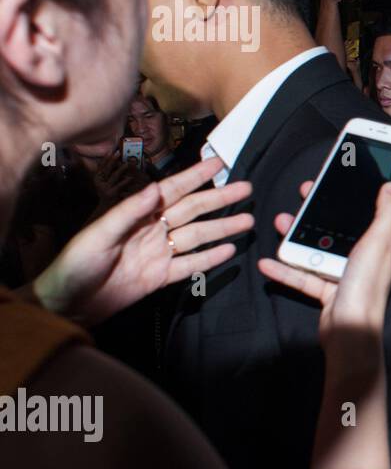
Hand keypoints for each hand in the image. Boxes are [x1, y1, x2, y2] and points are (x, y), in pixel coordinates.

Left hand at [33, 156, 253, 325]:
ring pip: (197, 237)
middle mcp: (150, 230)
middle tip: (245, 188)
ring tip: (247, 220)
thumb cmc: (72, 266)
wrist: (65, 305)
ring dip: (222, 228)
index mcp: (136, 215)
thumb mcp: (97, 234)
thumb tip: (154, 188)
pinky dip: (210, 258)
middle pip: (192, 211)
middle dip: (219, 199)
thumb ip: (128, 211)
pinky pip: (190, 265)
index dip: (195, 176)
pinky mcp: (159, 278)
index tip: (217, 163)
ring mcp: (157, 254)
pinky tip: (229, 250)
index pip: (172, 190)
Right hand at [259, 182, 390, 360]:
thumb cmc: (367, 285)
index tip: (338, 178)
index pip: (371, 212)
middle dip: (318, 209)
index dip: (357, 194)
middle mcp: (364, 257)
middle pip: (339, 227)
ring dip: (296, 235)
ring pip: (316, 248)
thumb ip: (388, 213)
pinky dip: (285, 269)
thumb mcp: (380, 242)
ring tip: (279, 221)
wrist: (349, 330)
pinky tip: (268, 261)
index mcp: (381, 244)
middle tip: (303, 193)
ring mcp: (343, 274)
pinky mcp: (326, 290)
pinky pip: (302, 275)